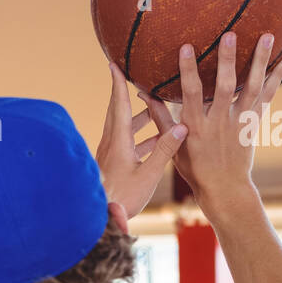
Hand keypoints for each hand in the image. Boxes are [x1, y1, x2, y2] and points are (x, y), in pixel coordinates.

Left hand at [95, 61, 187, 219]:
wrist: (99, 219)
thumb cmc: (122, 198)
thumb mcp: (149, 175)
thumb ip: (165, 150)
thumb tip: (181, 127)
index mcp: (118, 142)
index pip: (119, 105)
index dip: (118, 83)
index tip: (115, 63)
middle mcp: (111, 144)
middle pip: (120, 112)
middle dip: (130, 94)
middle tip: (140, 78)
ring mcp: (110, 155)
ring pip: (125, 129)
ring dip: (141, 118)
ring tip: (158, 110)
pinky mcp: (113, 165)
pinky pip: (128, 143)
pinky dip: (142, 137)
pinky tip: (156, 141)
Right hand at [143, 32, 281, 215]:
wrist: (224, 188)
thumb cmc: (194, 167)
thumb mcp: (172, 146)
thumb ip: (159, 117)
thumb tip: (143, 93)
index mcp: (195, 126)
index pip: (191, 94)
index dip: (188, 70)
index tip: (186, 47)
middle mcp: (219, 122)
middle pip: (225, 87)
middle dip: (227, 60)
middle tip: (231, 34)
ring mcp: (240, 121)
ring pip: (252, 88)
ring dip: (260, 61)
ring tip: (268, 36)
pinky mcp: (254, 122)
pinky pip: (268, 96)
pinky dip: (278, 76)